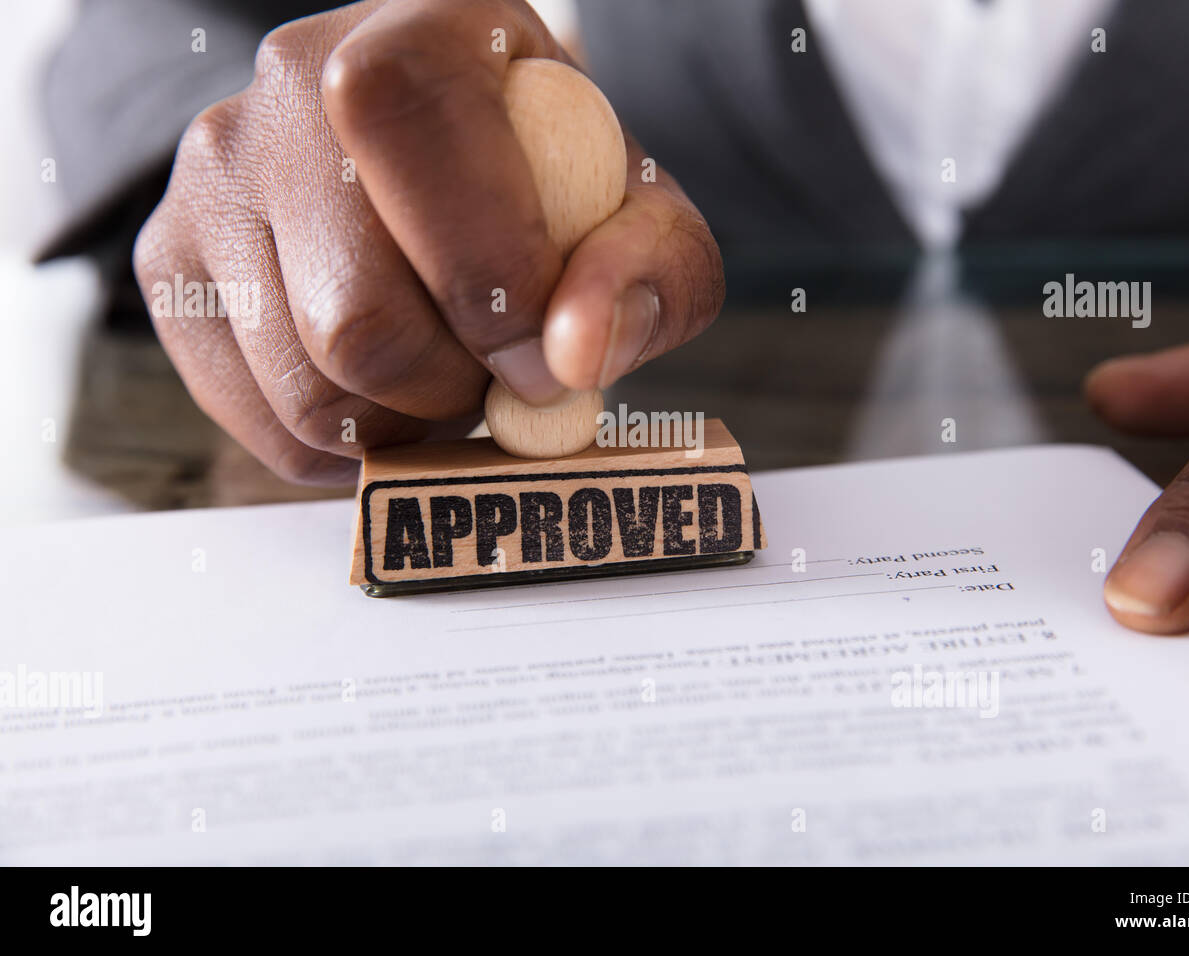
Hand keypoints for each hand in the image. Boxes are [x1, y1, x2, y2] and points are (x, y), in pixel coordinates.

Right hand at [133, 0, 723, 483]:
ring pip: (306, 390)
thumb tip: (572, 357)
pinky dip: (348, 446)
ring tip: (443, 371)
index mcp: (415, 36)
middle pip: (353, 316)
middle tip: (494, 370)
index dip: (487, 276)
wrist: (444, 170)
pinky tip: (387, 393)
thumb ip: (650, 273)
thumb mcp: (637, 213)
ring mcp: (213, 179)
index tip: (544, 355)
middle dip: (452, 385)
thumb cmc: (546, 187)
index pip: (409, 129)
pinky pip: (262, 424)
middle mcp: (286, 87)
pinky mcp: (173, 264)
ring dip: (404, 422)